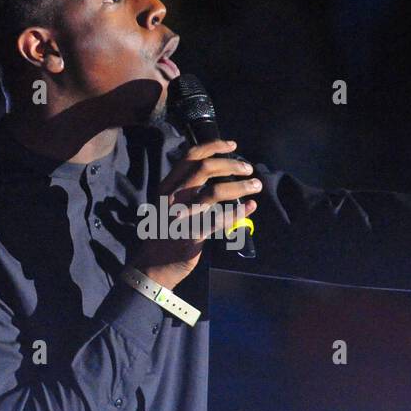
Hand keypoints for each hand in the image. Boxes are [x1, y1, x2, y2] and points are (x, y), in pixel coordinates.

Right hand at [128, 139, 261, 289]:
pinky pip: (220, 219)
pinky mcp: (193, 234)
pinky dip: (238, 211)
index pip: (190, 156)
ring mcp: (182, 215)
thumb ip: (186, 188)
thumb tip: (216, 173)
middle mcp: (173, 197)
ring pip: (214, 192)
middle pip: (205, 169)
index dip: (213, 146)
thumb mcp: (169, 205)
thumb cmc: (166, 233)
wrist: (154, 265)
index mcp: (168, 186)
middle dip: (231, 165)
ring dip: (240, 187)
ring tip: (255, 186)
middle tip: (248, 169)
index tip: (232, 145)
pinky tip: (250, 207)